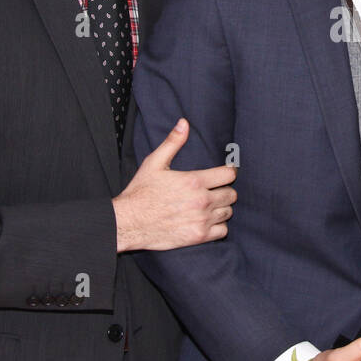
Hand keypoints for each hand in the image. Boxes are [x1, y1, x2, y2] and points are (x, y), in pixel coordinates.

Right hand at [113, 118, 236, 251]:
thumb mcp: (154, 163)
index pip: (229, 175)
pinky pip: (222, 231)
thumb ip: (173, 142)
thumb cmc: (141, 192)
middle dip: (225, 190)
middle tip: (215, 190)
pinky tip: (208, 221)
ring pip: (228, 212)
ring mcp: (201, 220)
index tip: (225, 173)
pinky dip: (218, 226)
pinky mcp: (198, 236)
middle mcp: (201, 201)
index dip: (228, 172)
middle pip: (232, 194)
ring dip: (221, 208)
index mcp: (193, 181)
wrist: (128, 222)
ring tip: (209, 205)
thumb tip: (184, 123)